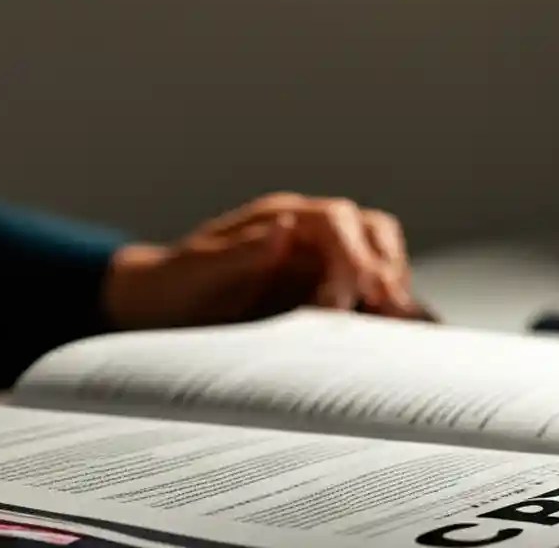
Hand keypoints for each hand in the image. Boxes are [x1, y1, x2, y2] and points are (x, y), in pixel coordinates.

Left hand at [102, 192, 432, 329]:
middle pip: (374, 233)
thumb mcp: (197, 268)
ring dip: (394, 291)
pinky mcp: (330, 295)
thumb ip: (240, 252)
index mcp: (283, 218)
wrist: (162, 306)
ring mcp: (324, 263)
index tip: (343, 300)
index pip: (336, 220)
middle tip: (386, 313)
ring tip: (396, 329)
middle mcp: (312, 234)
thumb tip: (284, 230)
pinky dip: (387, 315)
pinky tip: (393, 341)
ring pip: (382, 261)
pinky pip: (371, 298)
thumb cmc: (177, 283)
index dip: (350, 256)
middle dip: (386, 270)